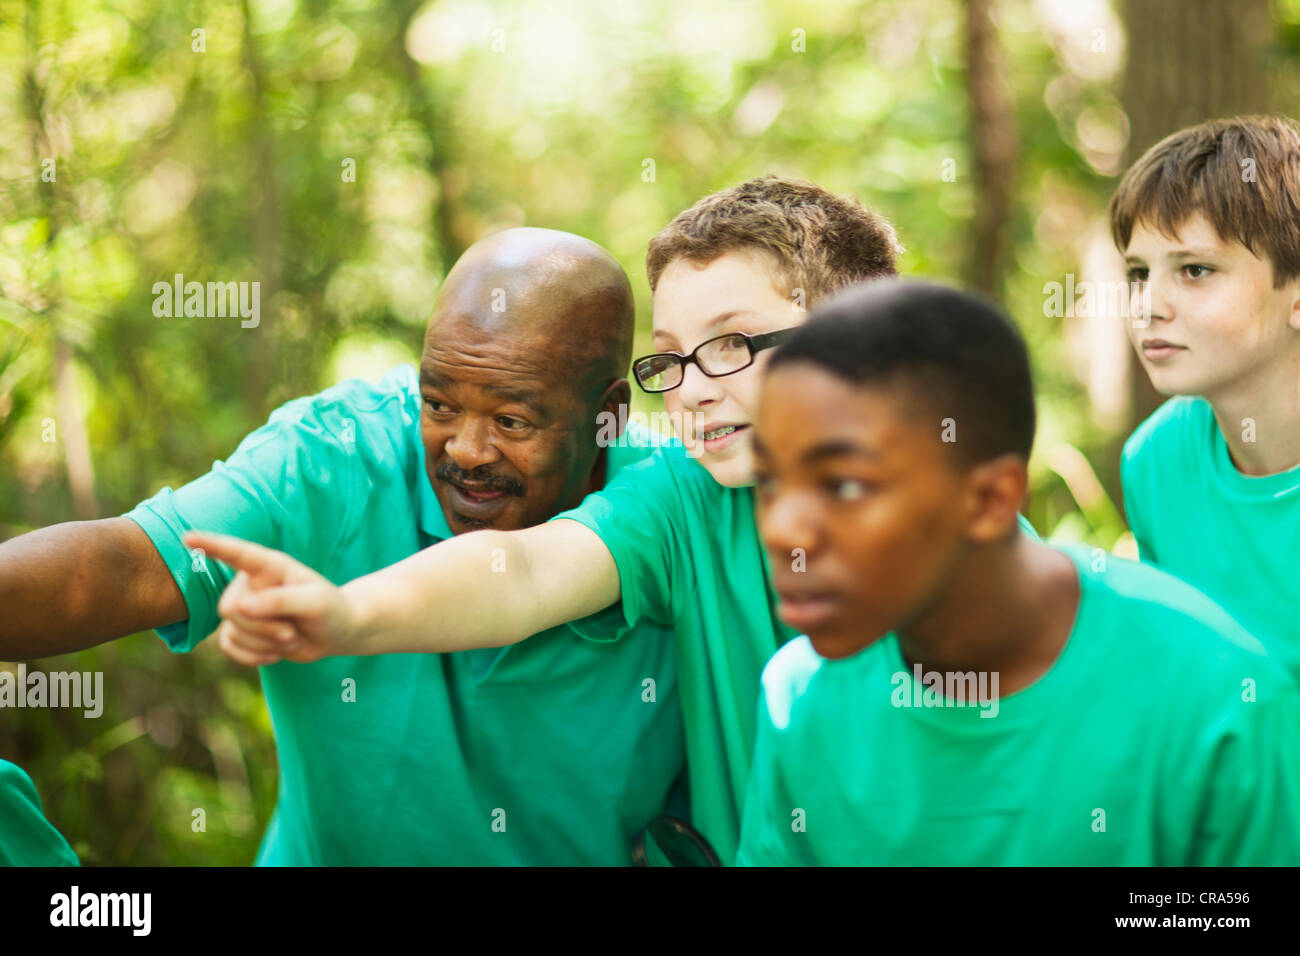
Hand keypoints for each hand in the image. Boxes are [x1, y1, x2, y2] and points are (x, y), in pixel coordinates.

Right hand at [183, 531, 355, 665]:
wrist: (335, 633)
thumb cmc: (329, 609)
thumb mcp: (315, 602)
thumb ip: (280, 600)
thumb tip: (238, 606)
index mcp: (269, 566)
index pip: (236, 553)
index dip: (211, 545)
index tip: (188, 537)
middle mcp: (250, 583)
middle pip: (230, 608)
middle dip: (263, 627)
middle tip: (292, 631)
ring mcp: (243, 608)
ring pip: (232, 631)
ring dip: (265, 642)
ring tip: (291, 636)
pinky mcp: (241, 631)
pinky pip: (229, 647)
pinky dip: (253, 656)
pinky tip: (275, 654)